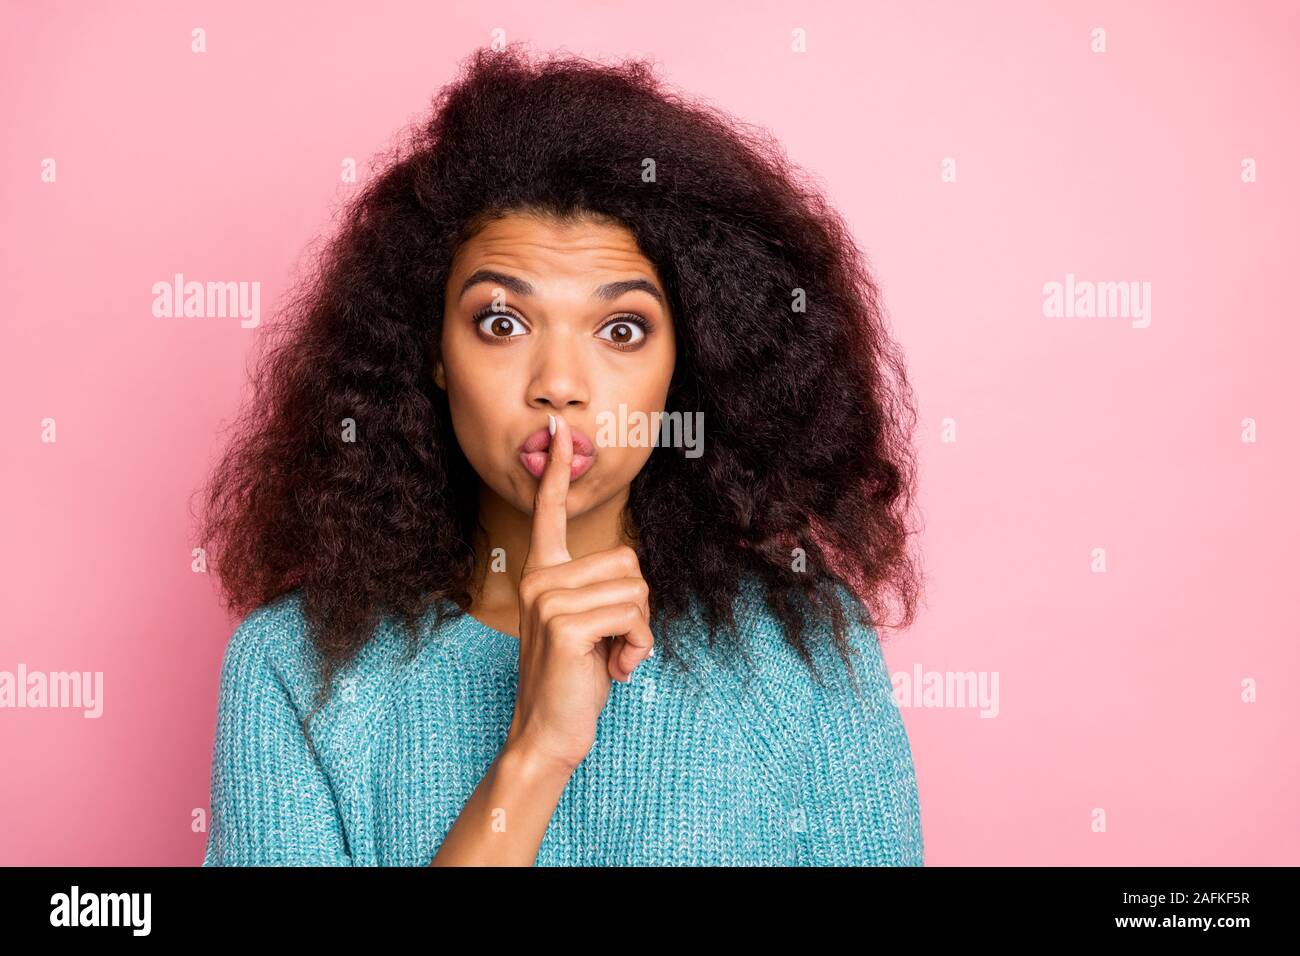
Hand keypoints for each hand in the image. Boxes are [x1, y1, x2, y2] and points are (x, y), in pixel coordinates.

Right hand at [505, 412, 655, 773]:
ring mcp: (548, 600)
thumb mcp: (589, 627)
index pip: (549, 514)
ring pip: (636, 590)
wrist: (549, 733)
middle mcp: (540, 580)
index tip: (560, 432)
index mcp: (543, 574)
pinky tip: (616, 669)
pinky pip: (632, 616)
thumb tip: (633, 584)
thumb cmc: (576, 679)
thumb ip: (601, 593)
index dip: (557, 473)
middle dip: (638, 606)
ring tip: (613, 658)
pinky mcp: (565, 625)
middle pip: (628, 561)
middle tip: (614, 642)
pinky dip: (637, 646)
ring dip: (640, 631)